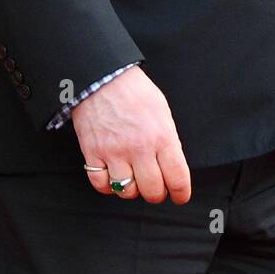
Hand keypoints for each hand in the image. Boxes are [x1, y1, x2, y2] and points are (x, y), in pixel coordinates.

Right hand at [71, 65, 190, 204]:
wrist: (103, 77)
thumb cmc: (135, 92)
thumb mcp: (162, 112)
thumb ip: (168, 141)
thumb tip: (172, 167)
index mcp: (162, 136)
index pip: (177, 178)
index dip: (181, 193)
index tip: (179, 196)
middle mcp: (139, 148)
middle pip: (152, 191)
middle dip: (157, 193)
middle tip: (155, 187)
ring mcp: (114, 152)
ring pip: (126, 192)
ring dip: (131, 190)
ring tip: (133, 178)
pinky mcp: (93, 153)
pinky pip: (101, 185)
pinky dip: (107, 186)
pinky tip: (113, 176)